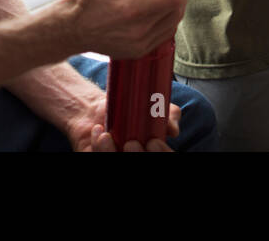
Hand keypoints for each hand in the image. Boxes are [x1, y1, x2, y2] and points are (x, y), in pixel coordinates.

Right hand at [60, 0, 191, 59]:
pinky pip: (165, 33)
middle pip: (178, 8)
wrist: (71, 28)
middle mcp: (140, 31)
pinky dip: (168, 17)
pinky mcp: (139, 51)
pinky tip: (160, 5)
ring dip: (177, 3)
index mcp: (134, 10)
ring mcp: (141, 45)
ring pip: (174, 22)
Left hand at [67, 91, 181, 151]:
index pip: (163, 155)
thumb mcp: (153, 106)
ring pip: (117, 162)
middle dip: (138, 156)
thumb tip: (173, 131)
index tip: (153, 141)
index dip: (161, 152)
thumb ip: (169, 114)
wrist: (95, 110)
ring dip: (111, 152)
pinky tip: (98, 132)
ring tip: (105, 136)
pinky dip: (99, 148)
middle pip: (142, 161)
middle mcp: (136, 155)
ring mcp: (117, 158)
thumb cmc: (125, 110)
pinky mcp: (98, 157)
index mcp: (151, 149)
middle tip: (131, 143)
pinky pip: (99, 158)